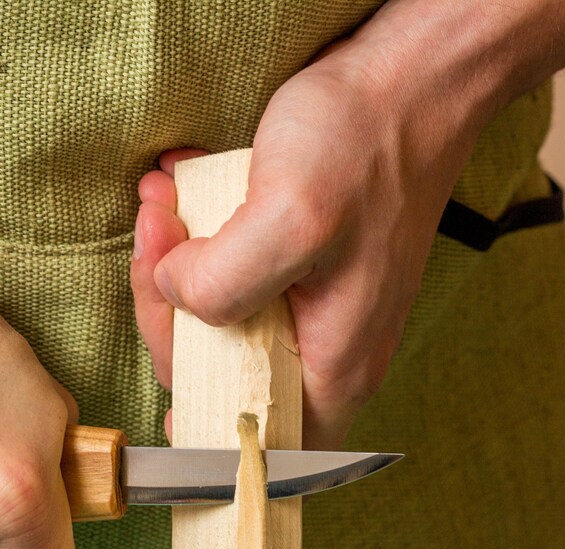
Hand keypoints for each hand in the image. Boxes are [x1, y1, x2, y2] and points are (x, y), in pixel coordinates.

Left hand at [131, 5, 495, 448]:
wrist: (407, 83)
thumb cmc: (366, 147)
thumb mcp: (293, 215)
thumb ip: (224, 280)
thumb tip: (175, 294)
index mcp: (333, 371)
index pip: (261, 449)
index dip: (204, 433)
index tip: (168, 374)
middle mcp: (324, 356)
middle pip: (219, 379)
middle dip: (170, 314)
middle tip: (157, 243)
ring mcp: (311, 316)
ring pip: (217, 329)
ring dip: (175, 273)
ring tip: (163, 211)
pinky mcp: (298, 277)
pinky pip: (232, 285)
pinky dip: (197, 250)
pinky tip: (182, 205)